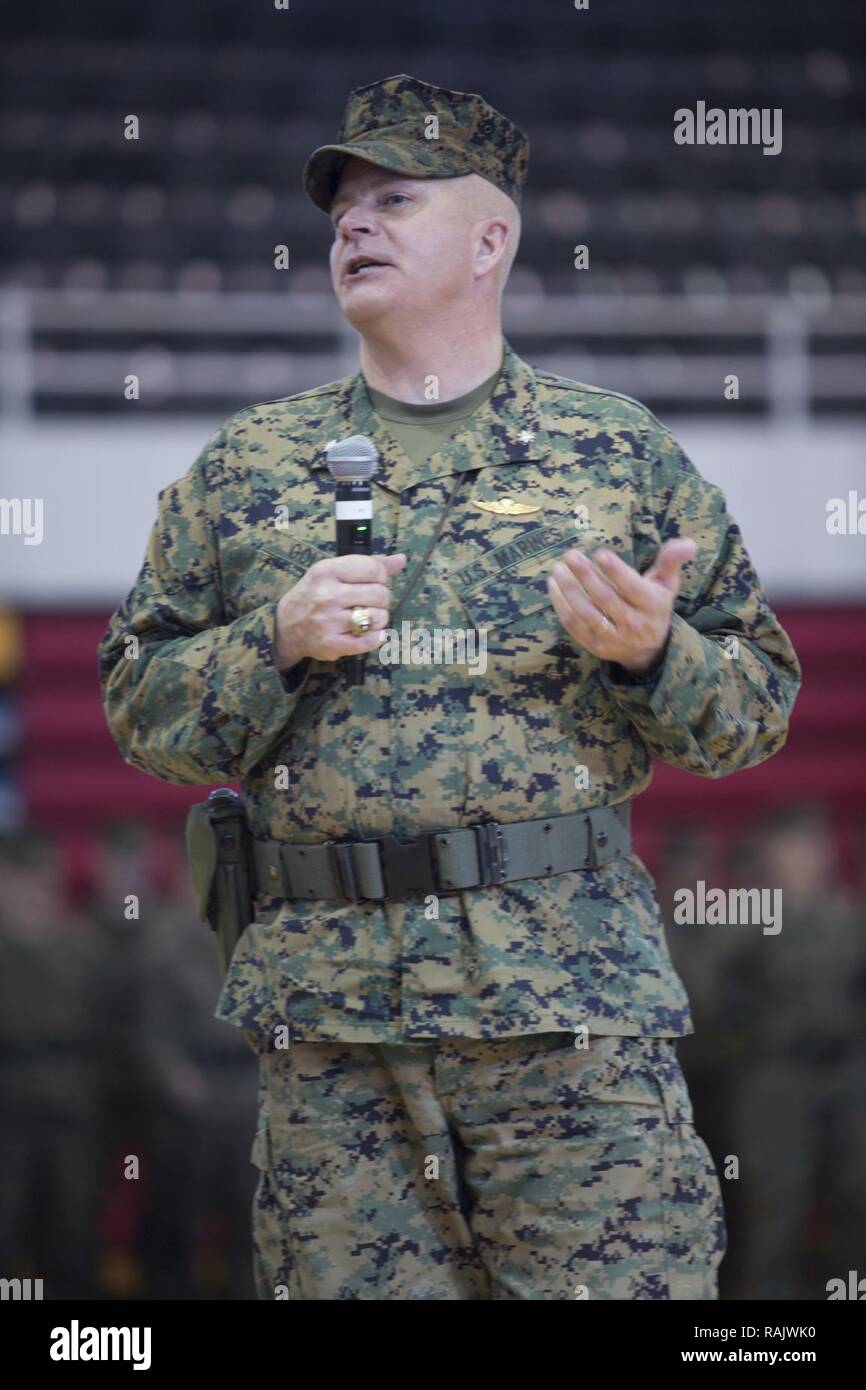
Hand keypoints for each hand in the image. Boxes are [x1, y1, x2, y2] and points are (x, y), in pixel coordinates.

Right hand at [274, 552, 406, 667]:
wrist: (285, 626)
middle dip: (381, 599)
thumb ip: (368, 564)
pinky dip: (375, 638)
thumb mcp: (333, 572)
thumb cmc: (314, 595)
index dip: (381, 577)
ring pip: (378, 618)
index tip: (373, 582)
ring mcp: (329, 621)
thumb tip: (400, 560)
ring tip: (366, 618)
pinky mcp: (331, 644)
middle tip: (369, 602)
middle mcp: (327, 595)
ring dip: (378, 619)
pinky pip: (370, 641)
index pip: (374, 569)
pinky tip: (369, 633)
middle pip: (380, 595)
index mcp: (327, 571)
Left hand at [547, 537, 697, 672]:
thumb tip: (688, 542)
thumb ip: (672, 561)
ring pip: (586, 613)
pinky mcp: (595, 647)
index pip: (632, 588)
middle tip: (571, 555)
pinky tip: (554, 586)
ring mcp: (612, 638)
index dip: (616, 571)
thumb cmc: (654, 606)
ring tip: (558, 568)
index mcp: (651, 606)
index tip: (600, 553)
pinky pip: (574, 626)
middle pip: (605, 599)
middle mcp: (632, 624)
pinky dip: (561, 606)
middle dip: (586, 576)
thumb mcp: (667, 584)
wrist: (648, 650)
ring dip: (569, 590)